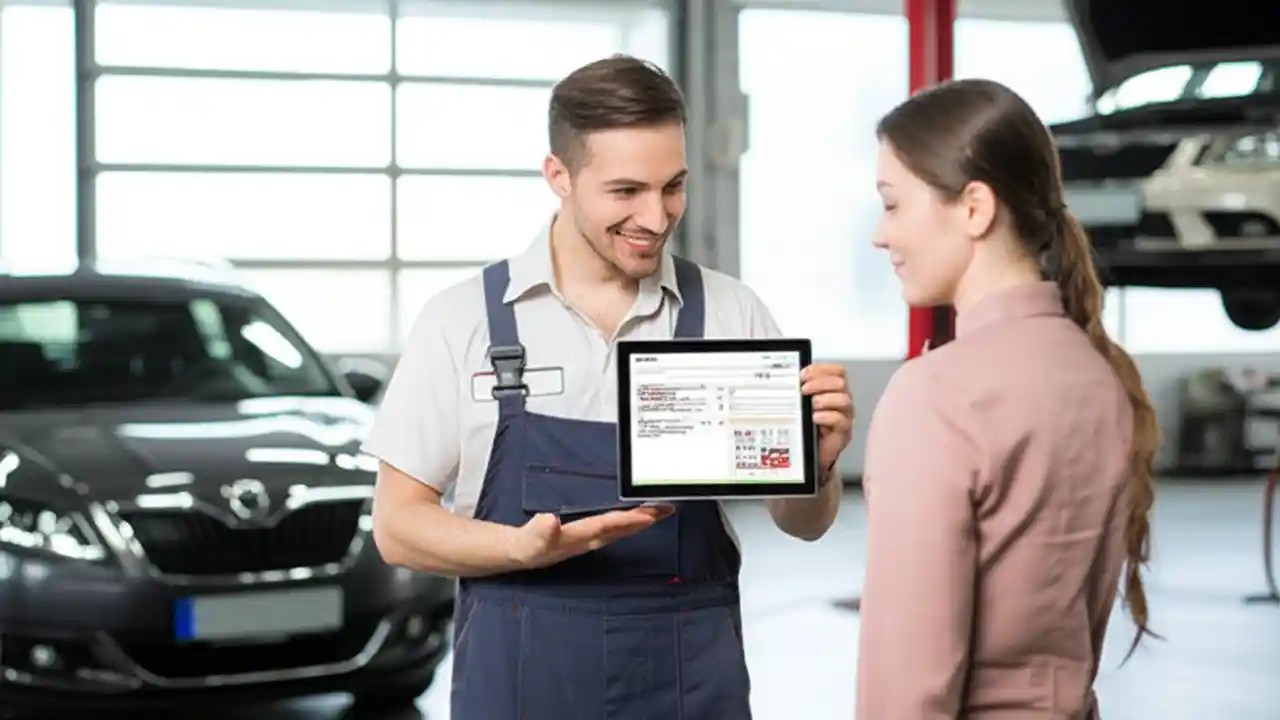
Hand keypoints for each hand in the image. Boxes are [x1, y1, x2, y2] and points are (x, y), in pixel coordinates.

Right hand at [510, 504, 674, 569]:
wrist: (519, 554)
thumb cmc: (525, 547)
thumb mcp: (527, 541)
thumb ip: (538, 532)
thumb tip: (549, 521)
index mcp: (575, 539)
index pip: (605, 526)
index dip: (626, 520)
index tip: (647, 515)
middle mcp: (587, 540)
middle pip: (620, 529)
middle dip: (643, 520)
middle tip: (665, 509)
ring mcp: (588, 539)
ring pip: (619, 530)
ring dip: (638, 521)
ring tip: (658, 511)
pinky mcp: (587, 535)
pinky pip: (613, 527)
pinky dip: (627, 521)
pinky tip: (635, 517)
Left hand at [801, 363, 854, 478]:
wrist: (812, 454)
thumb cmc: (807, 426)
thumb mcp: (801, 406)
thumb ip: (799, 392)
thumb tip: (785, 379)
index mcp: (833, 390)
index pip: (837, 371)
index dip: (821, 369)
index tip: (802, 375)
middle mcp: (842, 400)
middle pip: (840, 382)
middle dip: (820, 383)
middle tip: (803, 390)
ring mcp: (845, 416)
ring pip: (844, 399)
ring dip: (824, 399)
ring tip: (810, 405)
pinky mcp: (844, 432)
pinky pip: (841, 420)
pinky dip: (826, 416)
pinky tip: (814, 418)